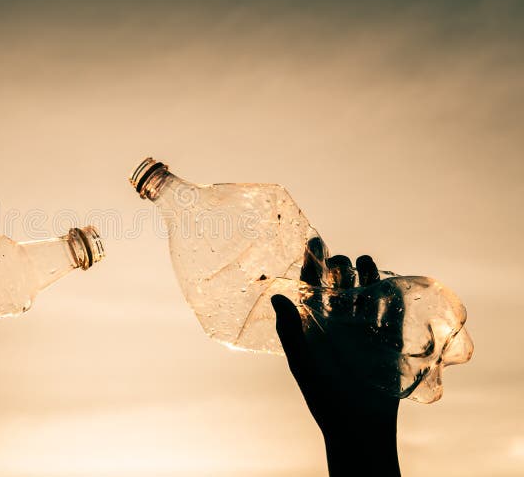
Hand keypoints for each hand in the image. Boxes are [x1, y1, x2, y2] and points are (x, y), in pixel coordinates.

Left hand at [271, 238, 401, 476]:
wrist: (359, 426)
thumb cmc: (324, 396)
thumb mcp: (302, 362)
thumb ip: (290, 330)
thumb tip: (276, 296)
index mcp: (314, 324)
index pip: (313, 285)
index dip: (313, 263)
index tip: (315, 241)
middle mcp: (338, 322)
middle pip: (340, 282)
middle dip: (340, 265)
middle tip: (340, 260)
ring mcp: (365, 329)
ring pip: (367, 291)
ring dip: (367, 273)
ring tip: (364, 262)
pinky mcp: (389, 340)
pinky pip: (392, 310)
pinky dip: (392, 295)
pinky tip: (390, 284)